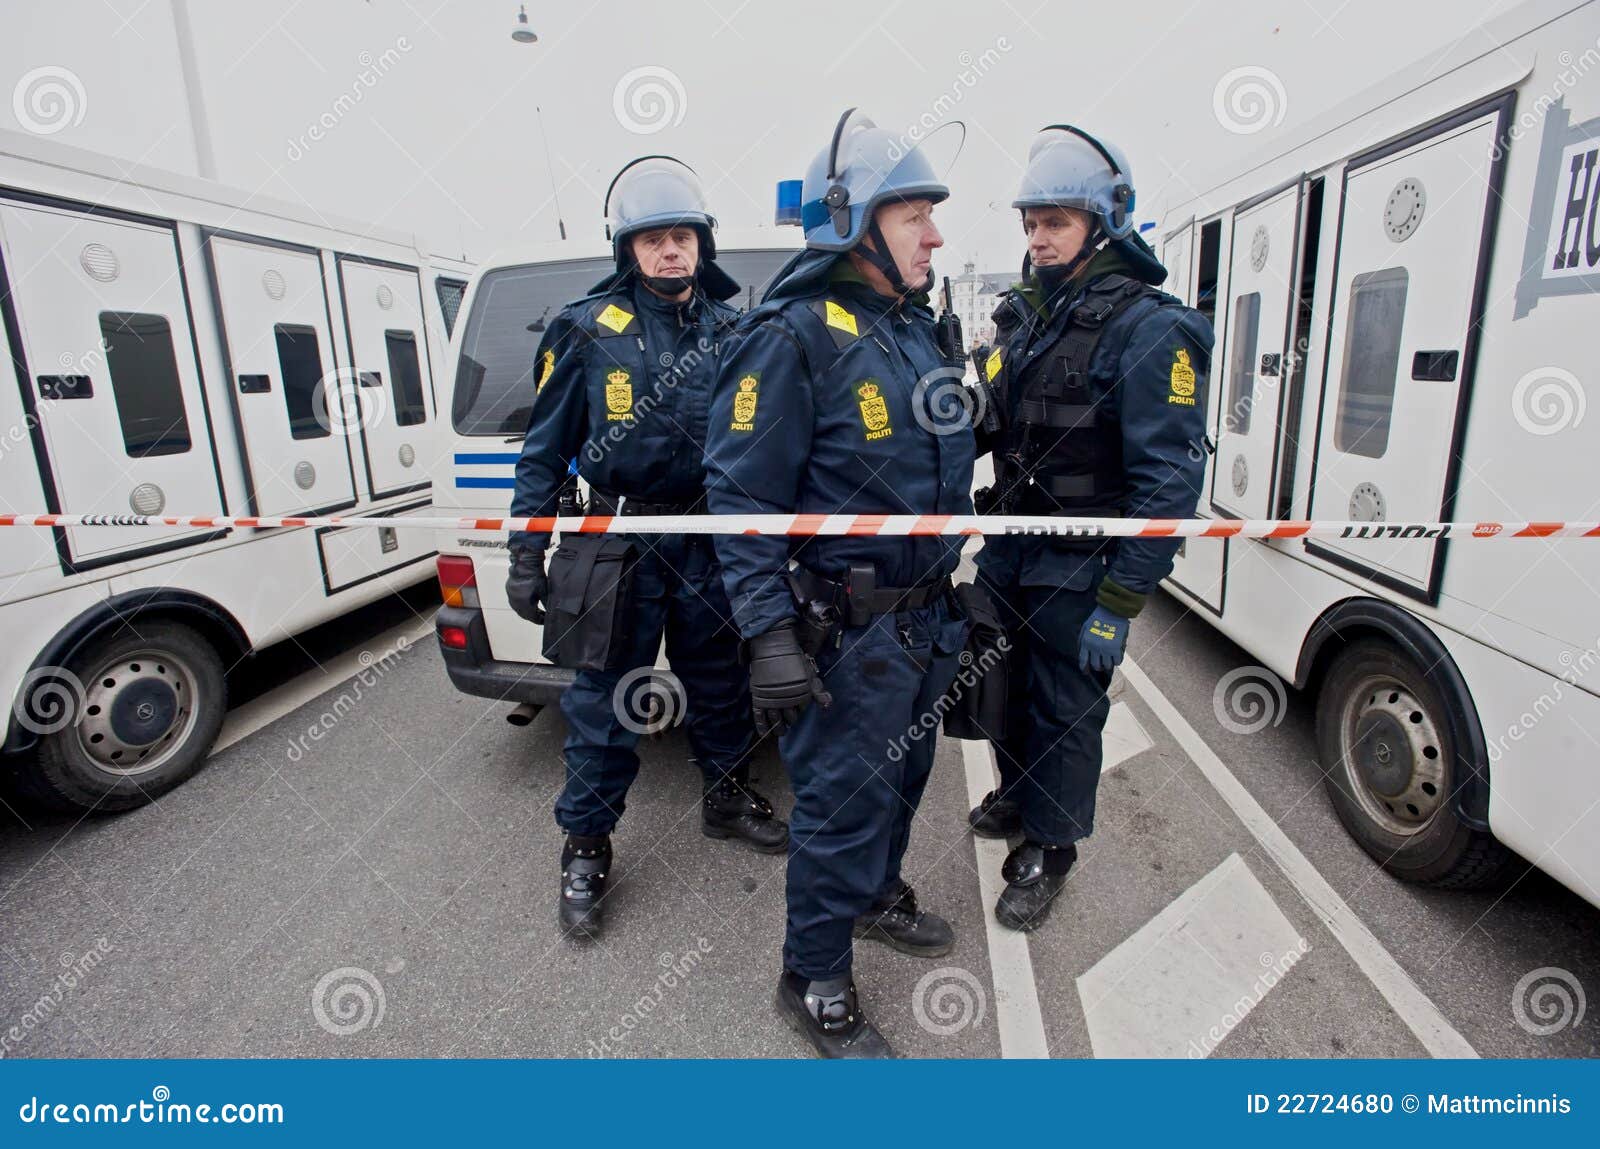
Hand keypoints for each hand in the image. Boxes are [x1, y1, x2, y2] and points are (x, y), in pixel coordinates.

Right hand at [505, 547, 547, 624]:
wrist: (525, 563)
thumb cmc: (534, 576)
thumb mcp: (544, 591)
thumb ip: (546, 603)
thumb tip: (551, 611)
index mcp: (523, 605)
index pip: (532, 618)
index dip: (540, 620)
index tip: (546, 621)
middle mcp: (515, 603)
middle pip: (525, 615)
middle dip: (534, 616)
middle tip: (542, 617)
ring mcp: (511, 596)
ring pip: (519, 609)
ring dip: (527, 611)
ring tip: (536, 610)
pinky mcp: (509, 590)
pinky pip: (516, 601)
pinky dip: (522, 604)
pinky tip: (528, 601)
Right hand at [746, 619, 832, 737]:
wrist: (774, 648)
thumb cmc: (794, 660)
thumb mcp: (810, 675)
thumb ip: (818, 692)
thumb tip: (827, 706)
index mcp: (800, 694)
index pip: (801, 711)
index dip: (799, 713)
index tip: (797, 712)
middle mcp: (786, 699)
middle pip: (788, 718)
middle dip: (789, 721)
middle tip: (788, 724)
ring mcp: (771, 698)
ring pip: (775, 719)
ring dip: (778, 728)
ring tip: (780, 732)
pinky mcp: (759, 697)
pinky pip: (759, 716)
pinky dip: (762, 726)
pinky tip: (765, 734)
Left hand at [1078, 604, 1128, 673]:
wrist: (1112, 610)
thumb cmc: (1098, 617)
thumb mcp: (1085, 628)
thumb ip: (1082, 640)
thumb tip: (1081, 651)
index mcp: (1086, 643)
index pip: (1083, 661)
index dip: (1084, 668)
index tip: (1086, 672)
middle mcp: (1094, 648)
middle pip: (1095, 665)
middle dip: (1098, 667)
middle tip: (1101, 665)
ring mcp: (1106, 649)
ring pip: (1106, 666)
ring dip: (1108, 665)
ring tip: (1109, 661)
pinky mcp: (1116, 648)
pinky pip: (1117, 662)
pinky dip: (1117, 661)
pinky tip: (1116, 657)